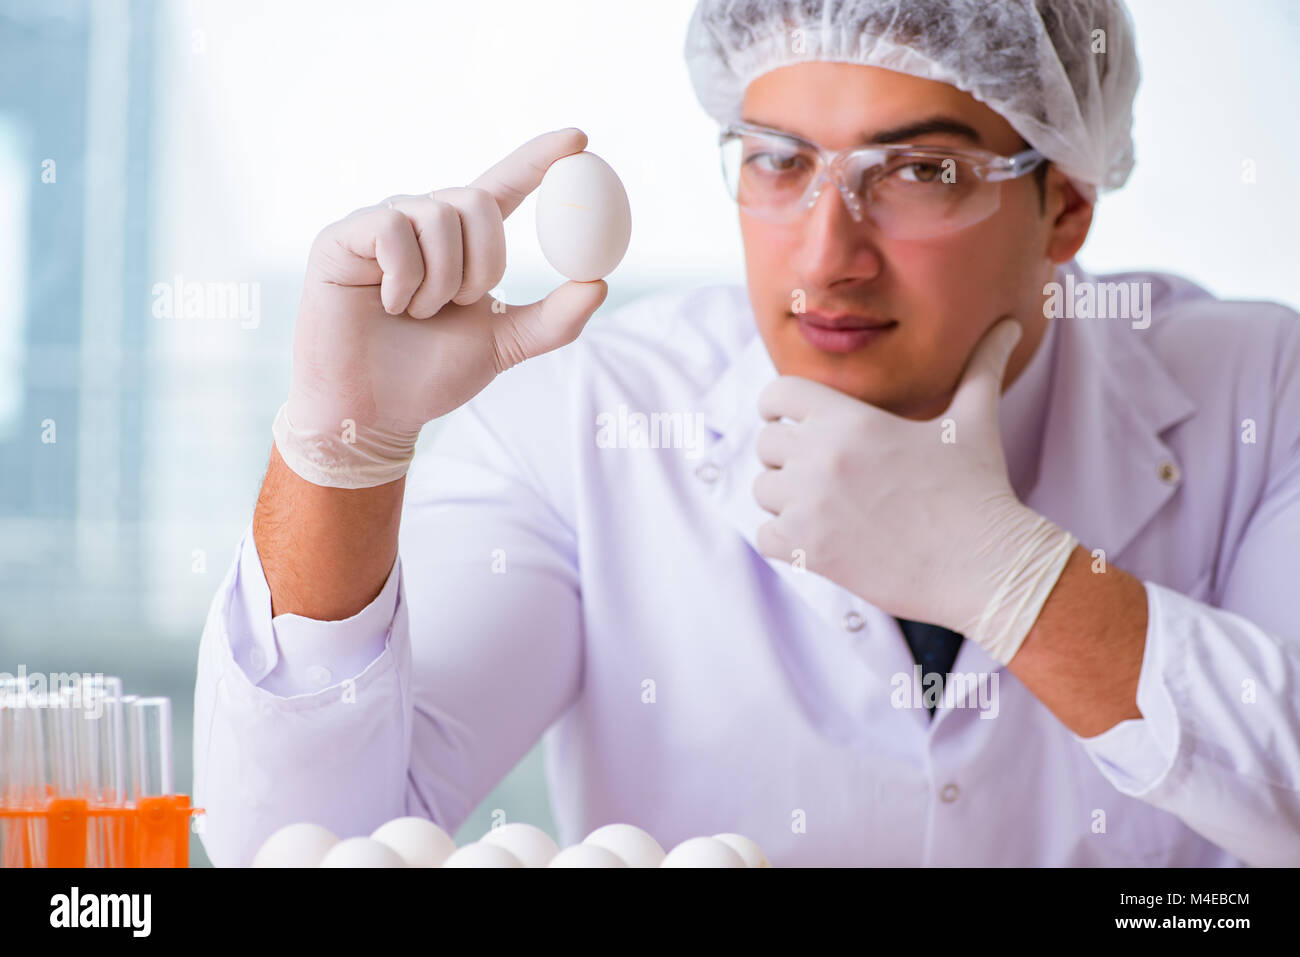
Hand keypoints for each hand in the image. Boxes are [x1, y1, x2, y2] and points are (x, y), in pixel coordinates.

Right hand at [274, 128, 607, 487]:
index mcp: (463, 242)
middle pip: (477, 201)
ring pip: (436, 215)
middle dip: (483, 261)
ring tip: (416, 313)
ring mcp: (381, 224)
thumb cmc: (430, 376)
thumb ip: (553, 319)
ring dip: (440, 280)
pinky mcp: (343, 236)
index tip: (580, 139)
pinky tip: (387, 304)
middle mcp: (423, 222)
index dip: (539, 159)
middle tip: (461, 304)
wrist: (374, 410)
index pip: (505, 185)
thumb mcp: (503, 345)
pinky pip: (392, 229)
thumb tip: (600, 283)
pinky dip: (403, 277)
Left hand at [752, 318, 1077, 664]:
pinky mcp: (810, 550)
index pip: (777, 395)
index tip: (789, 420)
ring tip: (827, 505)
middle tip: (821, 471)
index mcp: (851, 420)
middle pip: (766, 444)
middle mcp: (821, 458)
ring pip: (762, 490)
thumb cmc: (980, 490)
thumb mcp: (976, 420)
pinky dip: (784, 538)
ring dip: (785, 498)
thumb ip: (981, 367)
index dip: (778, 406)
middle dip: (787, 455)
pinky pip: (764, 535)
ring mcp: (811, 506)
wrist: (985, 566)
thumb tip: (1011, 326)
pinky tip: (820, 537)